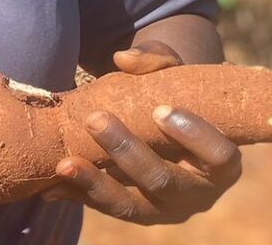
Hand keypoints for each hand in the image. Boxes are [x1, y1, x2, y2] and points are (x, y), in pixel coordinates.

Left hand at [42, 40, 242, 223]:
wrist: (162, 126)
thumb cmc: (178, 96)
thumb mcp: (176, 74)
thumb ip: (157, 59)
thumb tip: (124, 59)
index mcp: (221, 165)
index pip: (221, 157)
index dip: (194, 136)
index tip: (160, 109)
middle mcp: (196, 194)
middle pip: (164, 181)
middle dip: (127, 152)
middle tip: (94, 118)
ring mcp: (163, 210)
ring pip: (130, 206)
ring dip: (95, 184)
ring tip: (64, 162)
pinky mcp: (133, 213)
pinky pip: (103, 208)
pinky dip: (76, 195)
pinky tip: (49, 186)